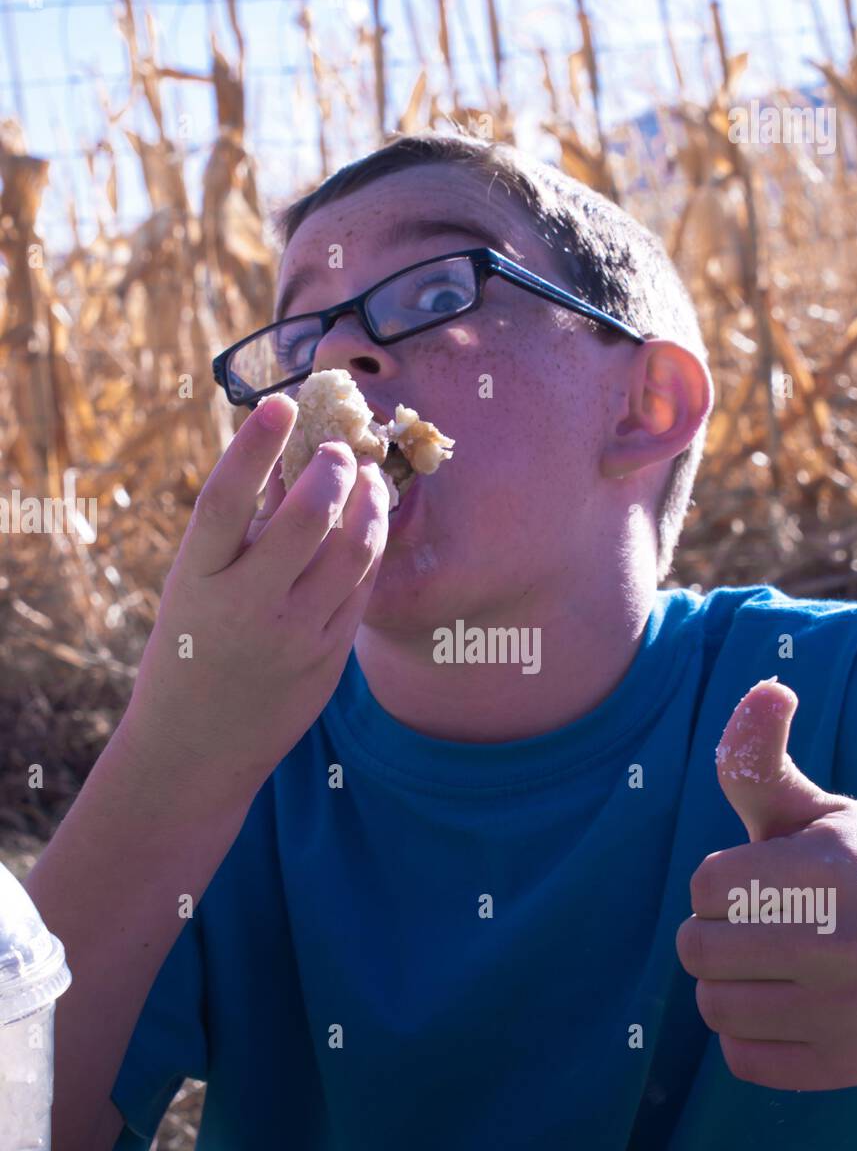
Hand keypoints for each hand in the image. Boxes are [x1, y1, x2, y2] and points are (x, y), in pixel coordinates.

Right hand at [119, 393, 389, 799]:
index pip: (225, 499)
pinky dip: (370, 548)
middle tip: (341, 451)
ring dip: (370, 503)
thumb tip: (283, 458)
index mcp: (195, 580)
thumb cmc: (191, 651)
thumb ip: (240, 530)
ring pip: (352, 550)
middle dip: (334, 470)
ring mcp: (292, 636)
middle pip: (306, 516)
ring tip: (369, 479)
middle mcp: (244, 606)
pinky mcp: (328, 659)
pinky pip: (363, 589)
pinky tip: (370, 527)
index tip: (281, 404)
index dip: (254, 446)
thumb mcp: (195, 588)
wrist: (196, 746)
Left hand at [675, 677, 856, 1089]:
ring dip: (726, 984)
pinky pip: (741, 1059)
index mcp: (830, 870)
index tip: (758, 878)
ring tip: (768, 963)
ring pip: (713, 1007)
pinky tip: (785, 1004)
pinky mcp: (845, 1064)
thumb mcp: (816, 810)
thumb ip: (763, 760)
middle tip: (755, 924)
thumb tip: (768, 687)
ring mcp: (847, 1012)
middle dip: (713, 931)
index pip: (705, 885)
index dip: (719, 879)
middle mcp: (843, 944)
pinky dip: (747, 1034)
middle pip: (699, 950)